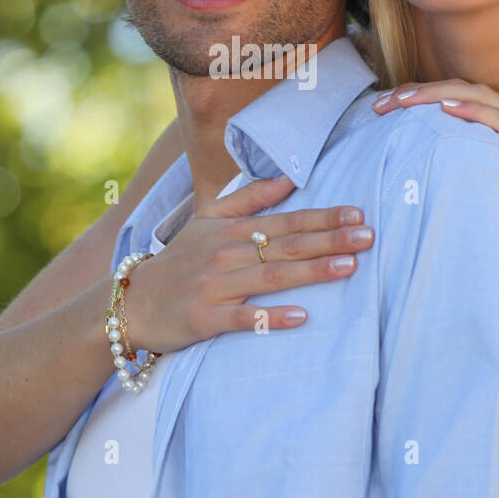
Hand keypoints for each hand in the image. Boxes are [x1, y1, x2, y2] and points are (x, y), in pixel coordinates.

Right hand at [123, 174, 374, 353]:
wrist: (130, 303)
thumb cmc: (178, 262)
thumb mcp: (206, 221)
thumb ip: (247, 198)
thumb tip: (289, 179)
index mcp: (230, 231)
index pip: (285, 221)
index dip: (322, 217)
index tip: (357, 214)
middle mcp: (225, 254)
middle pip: (285, 246)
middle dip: (329, 240)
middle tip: (368, 236)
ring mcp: (215, 286)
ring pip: (271, 277)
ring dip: (311, 272)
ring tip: (348, 267)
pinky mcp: (204, 318)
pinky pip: (243, 318)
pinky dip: (271, 317)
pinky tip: (301, 318)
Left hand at [373, 79, 498, 257]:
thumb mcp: (495, 187)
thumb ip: (469, 170)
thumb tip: (419, 172)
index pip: (458, 97)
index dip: (418, 96)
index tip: (381, 106)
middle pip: (464, 92)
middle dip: (418, 92)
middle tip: (381, 103)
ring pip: (482, 100)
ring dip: (437, 96)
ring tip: (403, 100)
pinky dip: (476, 113)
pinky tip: (447, 110)